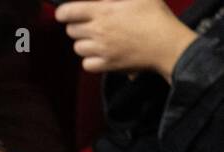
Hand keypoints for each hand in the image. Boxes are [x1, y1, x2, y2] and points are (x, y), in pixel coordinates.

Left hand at [55, 0, 198, 80]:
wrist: (168, 44)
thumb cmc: (156, 16)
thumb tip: (105, 0)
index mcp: (103, 12)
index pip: (68, 12)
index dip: (63, 12)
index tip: (66, 13)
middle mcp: (98, 31)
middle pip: (71, 31)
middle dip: (78, 25)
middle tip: (91, 23)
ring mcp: (101, 50)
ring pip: (78, 48)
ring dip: (85, 43)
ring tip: (98, 38)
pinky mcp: (107, 65)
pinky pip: (86, 65)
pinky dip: (91, 60)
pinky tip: (102, 53)